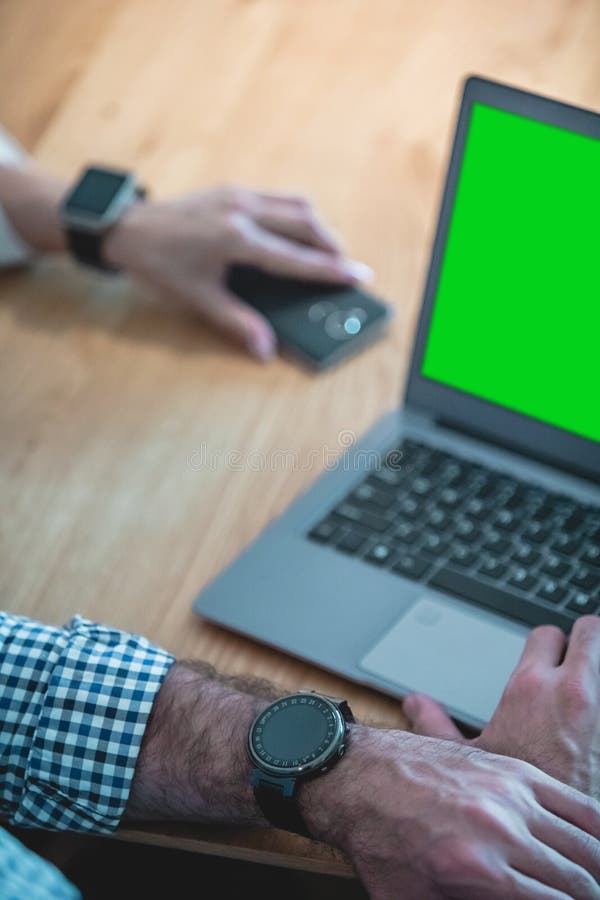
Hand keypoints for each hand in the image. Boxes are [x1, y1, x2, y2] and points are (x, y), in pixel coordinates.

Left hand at [104, 184, 371, 358]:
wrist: (126, 229)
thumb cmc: (159, 264)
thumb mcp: (198, 299)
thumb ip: (238, 323)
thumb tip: (264, 349)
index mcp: (235, 239)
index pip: (295, 257)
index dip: (329, 269)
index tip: (357, 275)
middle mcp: (242, 210)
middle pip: (306, 221)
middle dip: (332, 245)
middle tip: (346, 267)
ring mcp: (238, 195)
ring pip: (295, 204)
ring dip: (317, 227)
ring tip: (327, 251)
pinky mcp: (232, 190)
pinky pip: (278, 198)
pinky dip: (297, 216)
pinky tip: (295, 235)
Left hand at [301, 726, 599, 898]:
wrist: (357, 778)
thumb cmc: (380, 843)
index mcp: (478, 872)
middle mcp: (500, 830)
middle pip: (576, 879)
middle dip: (585, 895)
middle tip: (582, 899)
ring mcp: (509, 794)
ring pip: (583, 842)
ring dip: (593, 868)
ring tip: (590, 881)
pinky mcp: (509, 769)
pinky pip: (571, 801)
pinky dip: (593, 827)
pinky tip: (596, 844)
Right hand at [402, 615, 599, 799]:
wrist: (547, 848)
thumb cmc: (502, 806)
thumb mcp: (463, 761)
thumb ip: (436, 723)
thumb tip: (413, 702)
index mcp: (529, 688)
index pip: (549, 634)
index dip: (548, 644)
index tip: (549, 657)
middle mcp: (572, 692)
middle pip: (592, 631)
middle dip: (588, 641)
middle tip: (583, 658)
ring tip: (589, 702)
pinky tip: (598, 734)